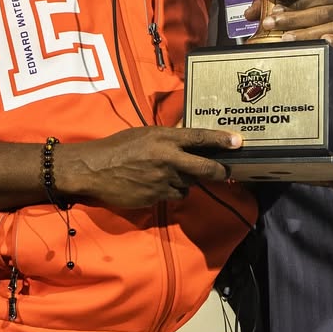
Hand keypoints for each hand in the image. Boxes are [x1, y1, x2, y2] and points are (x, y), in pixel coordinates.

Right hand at [57, 126, 244, 207]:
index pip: (200, 138)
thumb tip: (188, 136)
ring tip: (168, 175)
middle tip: (227, 171)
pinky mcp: (156, 197)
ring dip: (185, 182)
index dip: (221, 140)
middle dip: (220, 171)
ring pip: (188, 185)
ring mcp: (163, 180)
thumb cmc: (118, 147)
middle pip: (205, 168)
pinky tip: (155, 185)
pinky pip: (172, 196)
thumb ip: (168, 137)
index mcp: (164, 138)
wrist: (93, 169)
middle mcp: (168, 159)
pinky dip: (169, 192)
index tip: (239, 142)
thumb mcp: (145, 134)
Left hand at [252, 0, 332, 54]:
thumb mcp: (293, 6)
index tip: (274, 11)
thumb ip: (272, 6)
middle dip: (294, 19)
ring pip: (331, 27)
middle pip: (320, 12)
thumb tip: (251, 13)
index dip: (295, 3)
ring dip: (308, 33)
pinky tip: (324, 42)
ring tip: (288, 39)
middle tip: (273, 25)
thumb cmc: (311, 15)